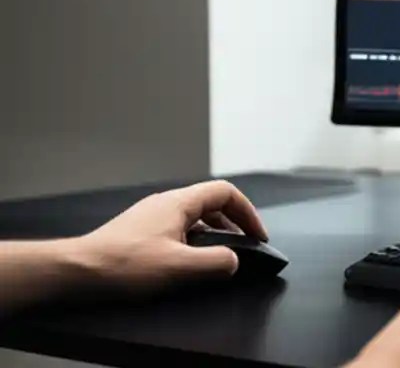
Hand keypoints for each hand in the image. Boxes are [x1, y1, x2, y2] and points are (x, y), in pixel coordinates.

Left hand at [69, 180, 268, 293]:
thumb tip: (233, 261)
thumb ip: (216, 262)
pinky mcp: (140, 230)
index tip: (256, 235)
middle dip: (233, 224)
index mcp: (178, 203)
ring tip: (219, 256)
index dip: (248, 213)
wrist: (77, 271)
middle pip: (211, 203)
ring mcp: (151, 215)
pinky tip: (187, 262)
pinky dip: (193, 241)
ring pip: (194, 217)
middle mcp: (165, 203)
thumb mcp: (179, 266)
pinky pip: (177, 228)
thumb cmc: (123, 264)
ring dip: (213, 234)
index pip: (225, 193)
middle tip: (243, 246)